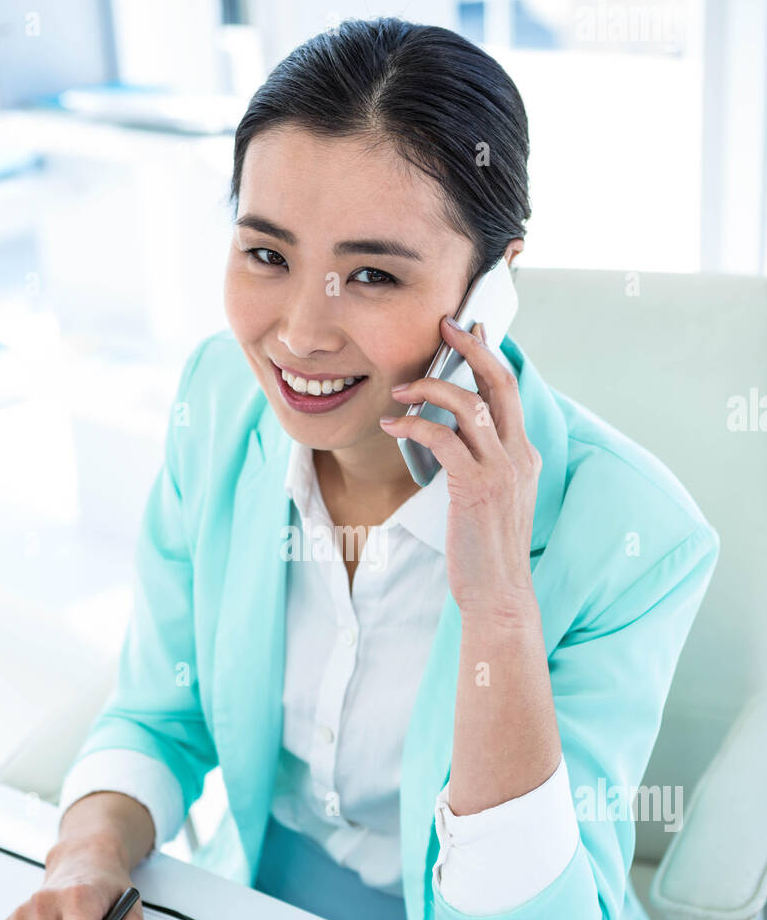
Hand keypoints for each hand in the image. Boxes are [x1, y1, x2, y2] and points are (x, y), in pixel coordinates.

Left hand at [380, 316, 541, 619]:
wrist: (499, 594)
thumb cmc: (488, 550)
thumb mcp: (495, 499)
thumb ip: (486, 464)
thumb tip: (455, 439)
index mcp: (525, 455)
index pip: (509, 391)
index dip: (490, 355)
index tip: (471, 330)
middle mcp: (520, 455)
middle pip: (500, 382)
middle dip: (472, 347)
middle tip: (445, 325)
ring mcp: (501, 470)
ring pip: (469, 404)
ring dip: (431, 388)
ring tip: (401, 389)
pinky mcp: (476, 487)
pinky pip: (443, 438)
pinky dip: (415, 424)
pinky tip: (394, 425)